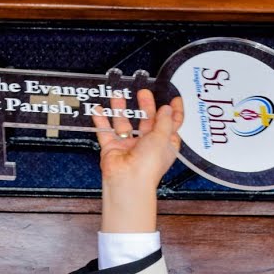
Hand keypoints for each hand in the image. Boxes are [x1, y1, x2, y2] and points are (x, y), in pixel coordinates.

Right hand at [91, 88, 182, 232]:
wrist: (128, 181)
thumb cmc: (149, 166)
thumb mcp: (163, 137)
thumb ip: (164, 120)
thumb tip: (167, 109)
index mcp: (164, 144)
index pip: (172, 124)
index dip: (174, 111)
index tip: (174, 98)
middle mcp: (147, 144)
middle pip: (147, 120)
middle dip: (146, 105)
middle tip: (143, 92)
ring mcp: (129, 146)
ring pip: (124, 123)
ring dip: (121, 109)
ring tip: (118, 95)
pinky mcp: (112, 148)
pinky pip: (105, 131)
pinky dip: (101, 121)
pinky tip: (98, 110)